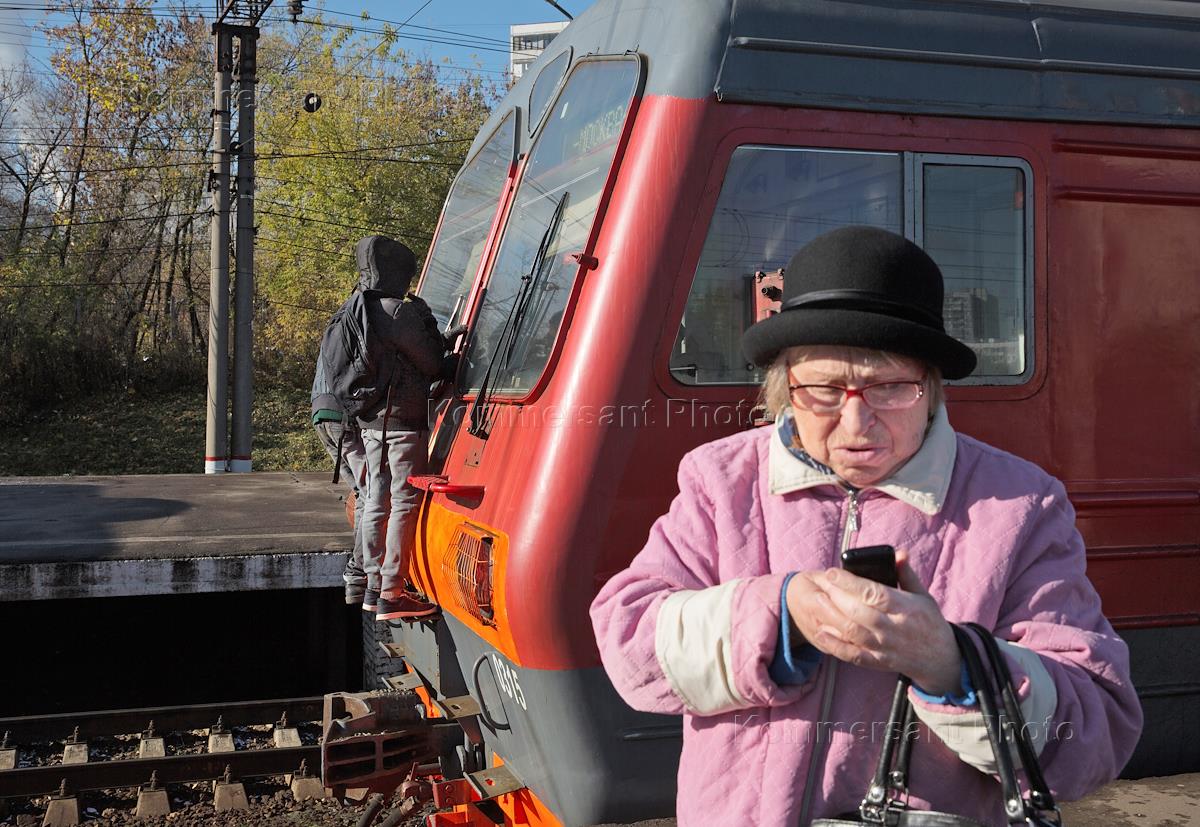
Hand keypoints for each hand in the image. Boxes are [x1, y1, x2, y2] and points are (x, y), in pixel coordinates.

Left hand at [786, 550, 960, 694]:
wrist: (941, 659)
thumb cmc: (929, 622)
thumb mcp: (923, 596)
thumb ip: (907, 575)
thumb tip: (898, 552)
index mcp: (906, 608)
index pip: (875, 594)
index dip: (851, 583)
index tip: (832, 572)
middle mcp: (894, 629)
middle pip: (859, 613)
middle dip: (836, 597)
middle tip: (820, 584)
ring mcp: (885, 647)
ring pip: (853, 633)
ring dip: (832, 618)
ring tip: (816, 602)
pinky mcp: (878, 662)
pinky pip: (853, 655)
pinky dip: (835, 645)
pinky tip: (820, 632)